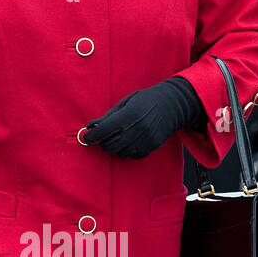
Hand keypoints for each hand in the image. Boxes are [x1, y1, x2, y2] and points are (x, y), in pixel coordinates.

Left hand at [82, 77, 204, 159]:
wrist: (171, 105)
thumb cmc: (145, 101)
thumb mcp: (125, 103)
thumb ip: (108, 116)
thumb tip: (91, 125)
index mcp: (128, 115)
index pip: (103, 131)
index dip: (92, 136)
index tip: (87, 137)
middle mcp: (136, 129)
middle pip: (110, 145)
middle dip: (102, 142)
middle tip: (102, 136)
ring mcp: (145, 140)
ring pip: (120, 153)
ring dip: (115, 147)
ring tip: (118, 137)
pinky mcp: (151, 147)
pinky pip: (133, 156)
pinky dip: (127, 151)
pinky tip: (129, 141)